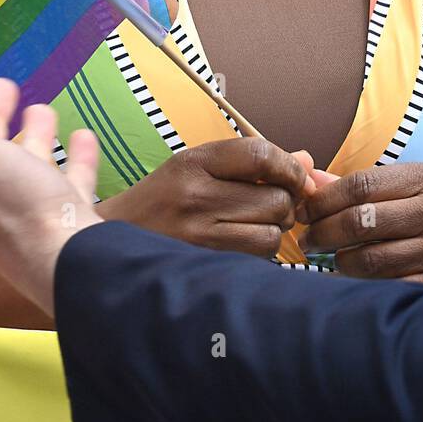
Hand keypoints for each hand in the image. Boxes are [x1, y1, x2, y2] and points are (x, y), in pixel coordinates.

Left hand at [0, 65, 101, 316]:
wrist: (69, 262)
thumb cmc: (12, 205)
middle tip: (1, 82)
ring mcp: (27, 208)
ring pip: (25, 161)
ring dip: (31, 133)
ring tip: (40, 107)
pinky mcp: (64, 214)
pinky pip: (68, 177)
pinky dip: (74, 155)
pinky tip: (82, 136)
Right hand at [97, 137, 313, 258]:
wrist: (112, 242)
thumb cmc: (163, 199)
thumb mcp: (198, 166)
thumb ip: (253, 162)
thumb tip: (310, 162)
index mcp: (193, 162)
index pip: (261, 155)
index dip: (290, 167)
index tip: (296, 177)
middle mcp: (195, 196)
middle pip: (276, 199)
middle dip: (285, 203)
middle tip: (271, 204)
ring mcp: (198, 236)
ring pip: (272, 234)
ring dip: (274, 231)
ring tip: (254, 225)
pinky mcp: (204, 266)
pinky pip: (257, 259)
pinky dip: (260, 253)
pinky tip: (242, 244)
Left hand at [298, 162, 422, 285]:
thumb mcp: (413, 183)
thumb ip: (362, 183)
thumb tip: (311, 180)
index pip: (360, 185)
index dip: (323, 199)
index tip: (303, 209)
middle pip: (360, 221)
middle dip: (322, 231)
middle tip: (306, 239)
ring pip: (370, 259)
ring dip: (338, 261)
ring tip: (330, 258)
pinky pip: (388, 287)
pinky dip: (359, 286)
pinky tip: (347, 281)